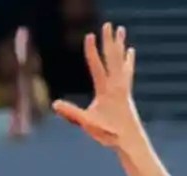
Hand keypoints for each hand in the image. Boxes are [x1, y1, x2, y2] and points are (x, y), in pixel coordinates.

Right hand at [51, 23, 140, 147]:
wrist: (131, 141)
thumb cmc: (109, 134)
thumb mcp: (88, 124)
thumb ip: (72, 113)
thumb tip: (55, 104)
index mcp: (107, 91)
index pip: (97, 67)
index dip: (92, 51)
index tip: (89, 35)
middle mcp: (118, 85)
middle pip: (113, 58)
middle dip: (109, 41)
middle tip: (109, 24)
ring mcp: (124, 87)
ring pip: (121, 61)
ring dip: (120, 45)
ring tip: (121, 30)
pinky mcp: (126, 92)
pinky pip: (127, 70)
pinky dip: (127, 59)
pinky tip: (130, 52)